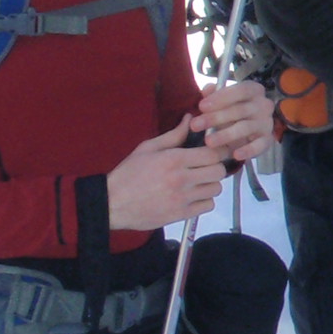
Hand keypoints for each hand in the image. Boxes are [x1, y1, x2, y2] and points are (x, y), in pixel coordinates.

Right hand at [106, 117, 226, 229]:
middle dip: (215, 167)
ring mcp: (182, 199)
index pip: (212, 154)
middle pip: (219, 171)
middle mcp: (181, 179)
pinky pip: (208, 206)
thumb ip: (174, 135)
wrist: (113, 203)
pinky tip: (193, 196)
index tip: (213, 151)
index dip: (217, 151)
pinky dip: (204, 201)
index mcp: (174, 159)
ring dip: (210, 184)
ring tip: (198, 182)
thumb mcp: (148, 148)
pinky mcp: (181, 215)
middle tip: (206, 167)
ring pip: (216, 189)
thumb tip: (191, 119)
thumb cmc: (129, 173)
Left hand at [191, 79, 276, 165]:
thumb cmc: (233, 107)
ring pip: (246, 128)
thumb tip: (206, 91)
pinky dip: (248, 151)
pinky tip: (235, 155)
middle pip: (240, 110)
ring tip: (208, 142)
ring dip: (226, 135)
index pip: (241, 90)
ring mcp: (266, 123)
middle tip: (195, 126)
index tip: (201, 106)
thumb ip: (214, 93)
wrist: (251, 124)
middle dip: (215, 118)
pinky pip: (259, 145)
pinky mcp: (267, 140)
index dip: (221, 98)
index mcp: (254, 90)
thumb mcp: (223, 97)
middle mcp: (263, 105)